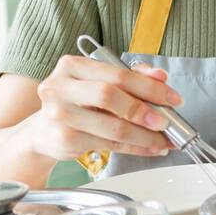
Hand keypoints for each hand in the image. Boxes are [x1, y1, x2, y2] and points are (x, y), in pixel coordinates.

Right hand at [25, 54, 182, 161]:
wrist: (42, 132)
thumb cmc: (77, 103)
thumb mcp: (100, 83)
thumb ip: (131, 77)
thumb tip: (160, 76)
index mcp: (72, 66)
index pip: (117, 74)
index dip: (149, 87)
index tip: (173, 98)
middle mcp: (60, 87)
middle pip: (110, 96)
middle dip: (144, 110)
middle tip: (166, 121)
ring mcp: (60, 114)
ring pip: (112, 126)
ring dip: (145, 136)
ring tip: (164, 140)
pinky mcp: (65, 139)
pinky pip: (110, 145)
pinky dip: (136, 148)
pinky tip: (150, 148)